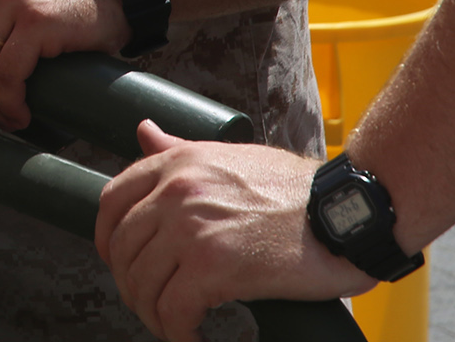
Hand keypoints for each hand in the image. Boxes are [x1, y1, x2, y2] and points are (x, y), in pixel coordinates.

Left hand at [97, 122, 370, 340]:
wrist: (348, 209)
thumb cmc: (299, 189)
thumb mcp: (230, 156)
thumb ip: (180, 150)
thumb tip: (144, 132)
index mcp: (178, 163)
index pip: (111, 200)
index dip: (106, 237)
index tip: (116, 259)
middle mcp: (176, 191)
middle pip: (122, 248)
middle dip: (131, 283)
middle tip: (152, 303)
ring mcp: (192, 229)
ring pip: (142, 284)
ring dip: (153, 314)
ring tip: (175, 325)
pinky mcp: (214, 267)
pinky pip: (173, 311)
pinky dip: (178, 332)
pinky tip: (194, 337)